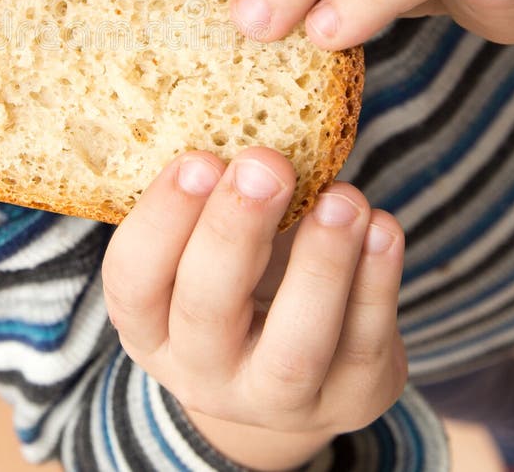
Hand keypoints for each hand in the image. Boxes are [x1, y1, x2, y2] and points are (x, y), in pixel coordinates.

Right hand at [102, 148, 405, 467]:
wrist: (291, 372)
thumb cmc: (236, 280)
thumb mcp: (201, 248)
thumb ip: (213, 198)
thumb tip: (247, 115)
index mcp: (149, 323)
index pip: (133, 278)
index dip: (162, 219)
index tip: (198, 158)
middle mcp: (200, 370)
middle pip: (206, 310)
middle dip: (236, 230)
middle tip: (265, 165)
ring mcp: (275, 399)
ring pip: (294, 346)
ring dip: (321, 264)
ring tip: (342, 198)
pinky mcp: (347, 398)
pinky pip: (362, 345)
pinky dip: (376, 281)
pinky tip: (380, 227)